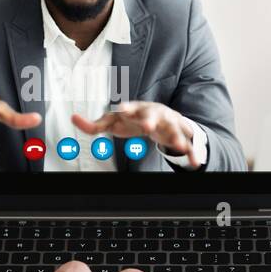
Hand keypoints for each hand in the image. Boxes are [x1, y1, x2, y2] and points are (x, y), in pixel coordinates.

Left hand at [73, 101, 200, 167]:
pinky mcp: (179, 134)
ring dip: (175, 136)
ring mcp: (168, 123)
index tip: (123, 109)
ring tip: (177, 145)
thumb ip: (94, 124)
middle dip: (150, 120)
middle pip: (152, 115)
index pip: (130, 108)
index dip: (127, 109)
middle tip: (148, 127)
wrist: (162, 118)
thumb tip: (74, 119)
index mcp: (137, 110)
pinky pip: (187, 144)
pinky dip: (192, 153)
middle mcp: (154, 114)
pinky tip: (195, 163)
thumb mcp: (114, 122)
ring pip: (173, 129)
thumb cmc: (133, 120)